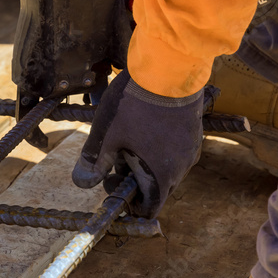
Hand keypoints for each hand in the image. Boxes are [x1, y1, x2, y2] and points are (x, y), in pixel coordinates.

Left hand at [72, 71, 206, 217]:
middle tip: (115, 156)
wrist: (169, 69)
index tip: (113, 183)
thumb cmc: (136, 103)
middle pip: (157, 189)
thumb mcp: (107, 134)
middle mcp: (182, 168)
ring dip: (148, 163)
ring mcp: (191, 150)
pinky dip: (161, 149)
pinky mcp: (195, 134)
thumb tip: (82, 183)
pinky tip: (147, 126)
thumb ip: (95, 162)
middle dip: (135, 179)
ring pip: (167, 168)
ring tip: (130, 137)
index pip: (148, 208)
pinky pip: (177, 152)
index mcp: (160, 176)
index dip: (129, 203)